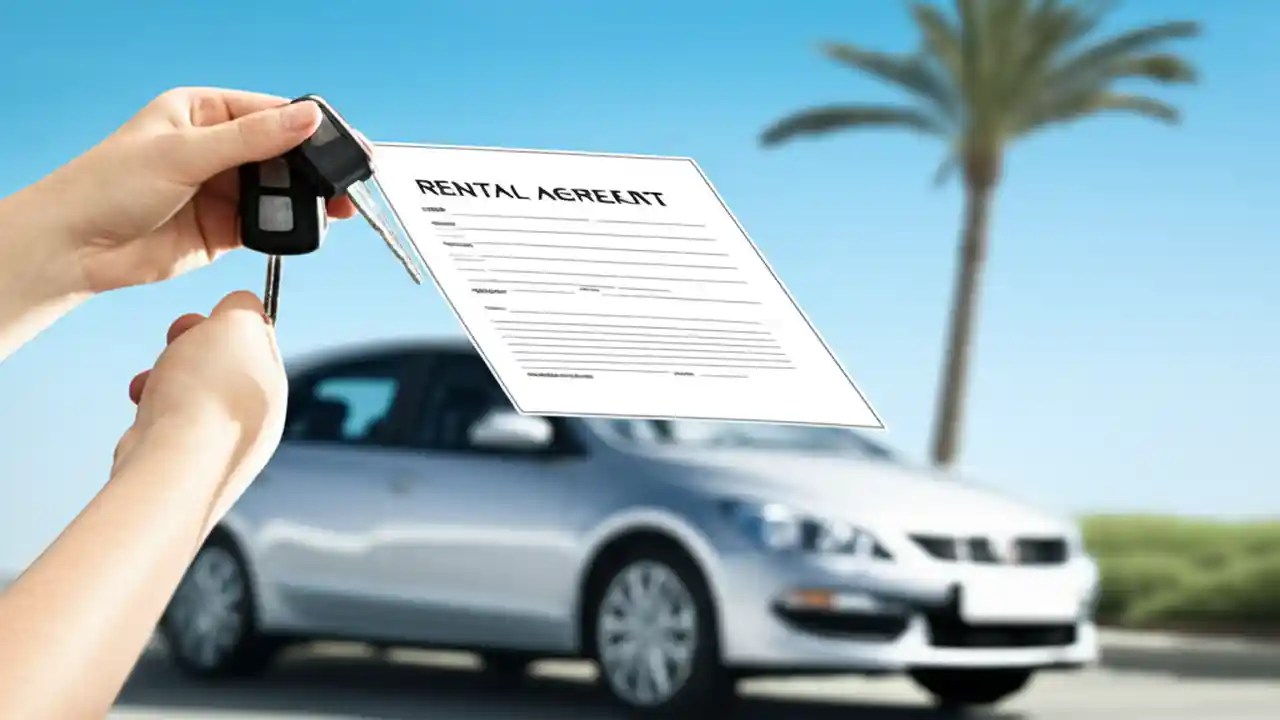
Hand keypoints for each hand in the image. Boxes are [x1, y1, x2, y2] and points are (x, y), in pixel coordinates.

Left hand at [33, 87, 355, 293]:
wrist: (75, 249)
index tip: (339, 142)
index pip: (270, 112)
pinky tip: (302, 228)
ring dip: (305, 200)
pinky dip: (286, 228)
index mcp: (202, 113)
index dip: (307, 126)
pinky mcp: (224, 230)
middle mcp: (216, 149)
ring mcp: (222, 190)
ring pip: (279, 191)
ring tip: (334, 209)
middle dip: (313, 168)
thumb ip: (252, 138)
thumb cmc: (107, 186)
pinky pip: (268, 225)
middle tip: (346, 182)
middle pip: (282, 153)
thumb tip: (307, 118)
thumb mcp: (185, 152)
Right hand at [115, 291, 286, 519]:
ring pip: (184, 391)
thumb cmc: (206, 392)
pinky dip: (149, 405)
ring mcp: (217, 447)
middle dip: (188, 346)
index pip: (254, 343)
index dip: (224, 322)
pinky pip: (164, 420)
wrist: (173, 465)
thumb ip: (244, 308)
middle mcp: (252, 423)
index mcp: (273, 389)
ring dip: (163, 373)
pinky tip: (142, 404)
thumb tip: (244, 305)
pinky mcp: (182, 464)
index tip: (204, 319)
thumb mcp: (238, 324)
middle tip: (176, 341)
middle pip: (217, 367)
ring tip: (153, 379)